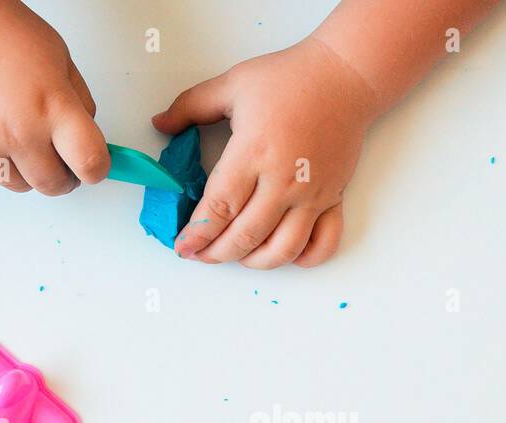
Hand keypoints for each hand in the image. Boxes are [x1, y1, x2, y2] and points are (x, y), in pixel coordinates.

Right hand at [0, 0, 108, 193]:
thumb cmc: (1, 33)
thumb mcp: (61, 60)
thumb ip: (80, 105)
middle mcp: (19, 131)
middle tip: (56, 157)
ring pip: (18, 186)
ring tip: (16, 137)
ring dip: (24, 171)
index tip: (91, 166)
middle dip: (61, 176)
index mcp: (52, 108)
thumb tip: (85, 141)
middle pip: (53, 185)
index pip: (90, 163)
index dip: (95, 168)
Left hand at [152, 37, 379, 267]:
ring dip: (254, 262)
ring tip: (237, 256)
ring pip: (282, 249)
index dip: (198, 234)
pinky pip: (323, 243)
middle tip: (200, 255)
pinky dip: (304, 259)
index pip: (220, 208)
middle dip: (217, 253)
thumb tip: (160, 124)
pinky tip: (284, 254)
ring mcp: (312, 194)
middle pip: (245, 235)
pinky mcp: (333, 198)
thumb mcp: (232, 85)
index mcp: (253, 152)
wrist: (344, 77)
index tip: (183, 246)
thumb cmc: (289, 78)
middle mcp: (284, 180)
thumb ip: (190, 106)